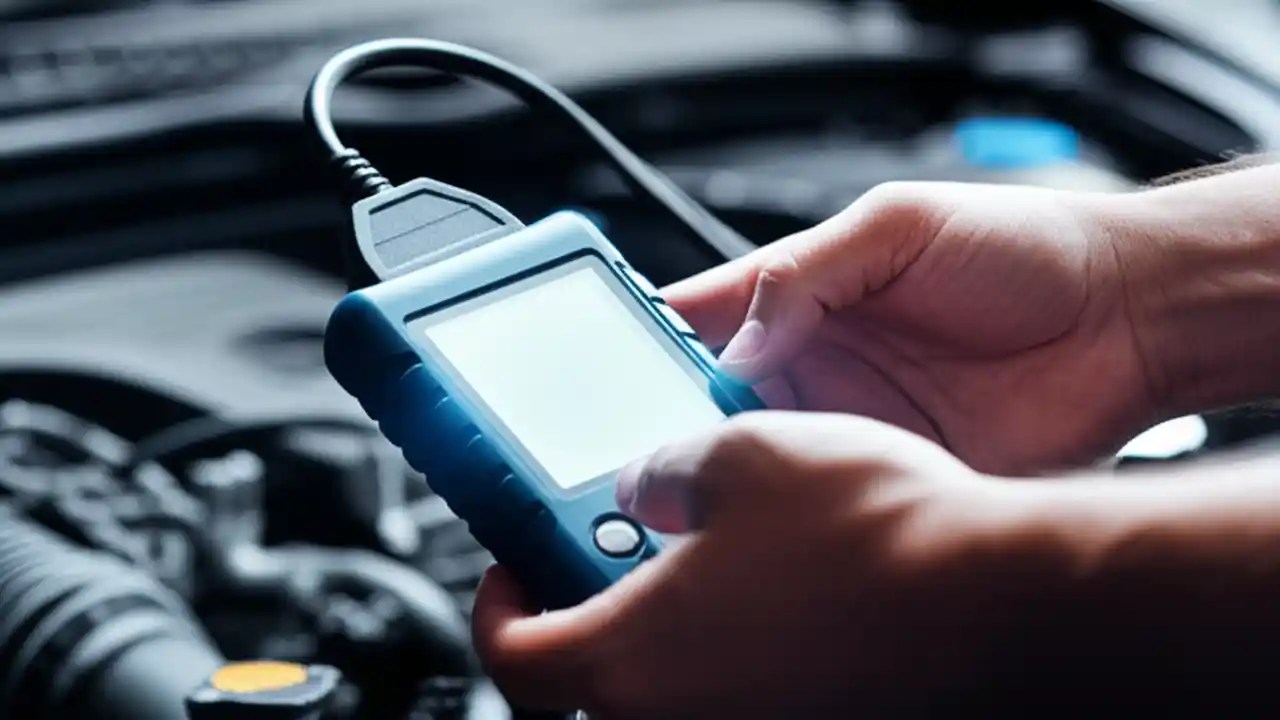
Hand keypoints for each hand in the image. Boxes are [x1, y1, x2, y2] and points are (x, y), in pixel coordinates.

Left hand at [472, 412, 1069, 717]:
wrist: (1005, 601)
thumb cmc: (876, 539)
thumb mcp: (738, 453)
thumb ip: (662, 472)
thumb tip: (650, 486)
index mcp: (630, 659)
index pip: (510, 654)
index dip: (496, 600)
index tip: (515, 562)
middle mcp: (680, 718)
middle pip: (594, 669)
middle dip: (596, 596)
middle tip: (620, 540)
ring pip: (675, 678)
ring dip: (674, 615)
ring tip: (720, 541)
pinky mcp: (814, 718)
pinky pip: (744, 686)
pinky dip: (740, 639)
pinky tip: (785, 578)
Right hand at [667, 182, 1157, 473]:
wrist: (1126, 319)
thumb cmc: (1024, 250)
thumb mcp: (899, 225)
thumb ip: (806, 272)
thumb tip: (736, 340)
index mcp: (800, 294)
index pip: (696, 320)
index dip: (644, 344)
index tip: (606, 377)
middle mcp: (813, 363)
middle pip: (708, 401)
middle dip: (667, 427)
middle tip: (637, 453)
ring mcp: (851, 424)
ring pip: (759, 459)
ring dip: (724, 477)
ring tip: (690, 494)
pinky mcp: (892, 474)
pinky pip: (826, 498)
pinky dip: (794, 514)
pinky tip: (768, 522)